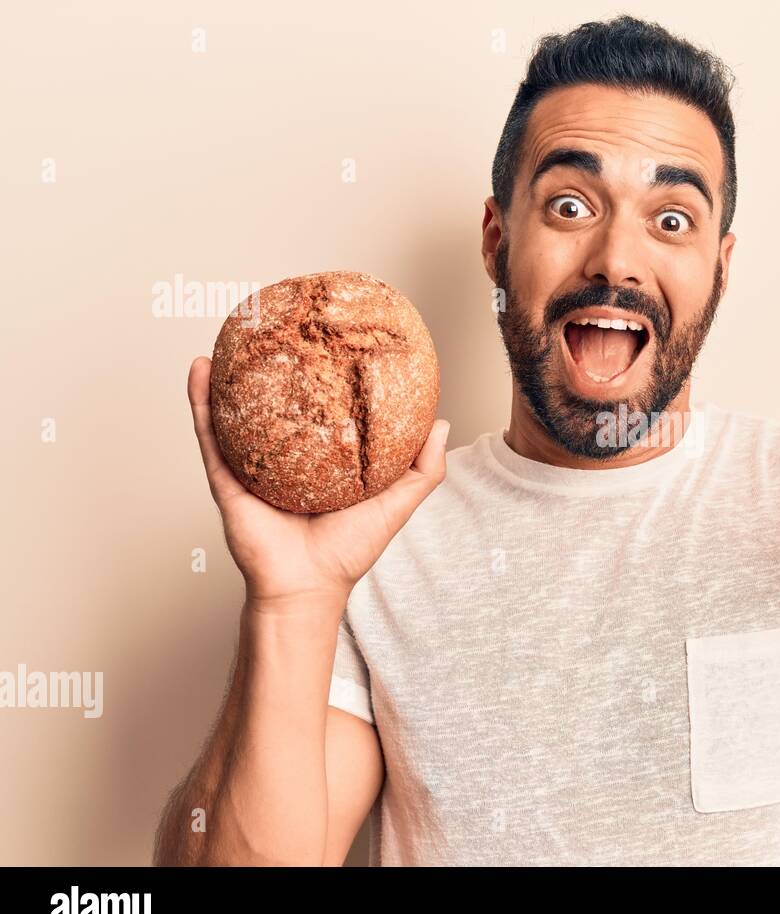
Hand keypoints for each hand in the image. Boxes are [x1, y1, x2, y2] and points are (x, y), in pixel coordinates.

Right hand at [187, 356, 450, 610]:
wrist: (308, 585)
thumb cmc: (350, 549)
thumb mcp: (397, 501)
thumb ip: (423, 467)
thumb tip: (441, 422)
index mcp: (319, 461)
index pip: (323, 411)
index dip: (326, 377)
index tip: (332, 340)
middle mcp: (284, 458)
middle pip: (276, 403)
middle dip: (275, 365)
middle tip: (280, 324)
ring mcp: (251, 464)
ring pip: (235, 410)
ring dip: (229, 371)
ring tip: (229, 331)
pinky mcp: (226, 477)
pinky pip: (209, 433)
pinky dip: (200, 400)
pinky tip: (200, 368)